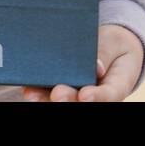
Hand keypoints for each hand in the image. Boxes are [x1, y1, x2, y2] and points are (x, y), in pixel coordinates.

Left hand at [21, 24, 143, 101]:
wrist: (111, 48)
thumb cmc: (114, 46)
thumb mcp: (114, 43)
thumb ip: (105, 53)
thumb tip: (96, 67)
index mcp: (116, 85)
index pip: (110, 94)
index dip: (98, 97)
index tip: (86, 95)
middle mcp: (95, 95)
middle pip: (81, 101)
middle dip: (68, 99)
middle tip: (58, 93)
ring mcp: (77, 93)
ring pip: (63, 99)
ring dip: (46, 98)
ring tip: (32, 94)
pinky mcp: (60, 86)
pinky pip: (48, 90)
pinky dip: (38, 89)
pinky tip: (27, 88)